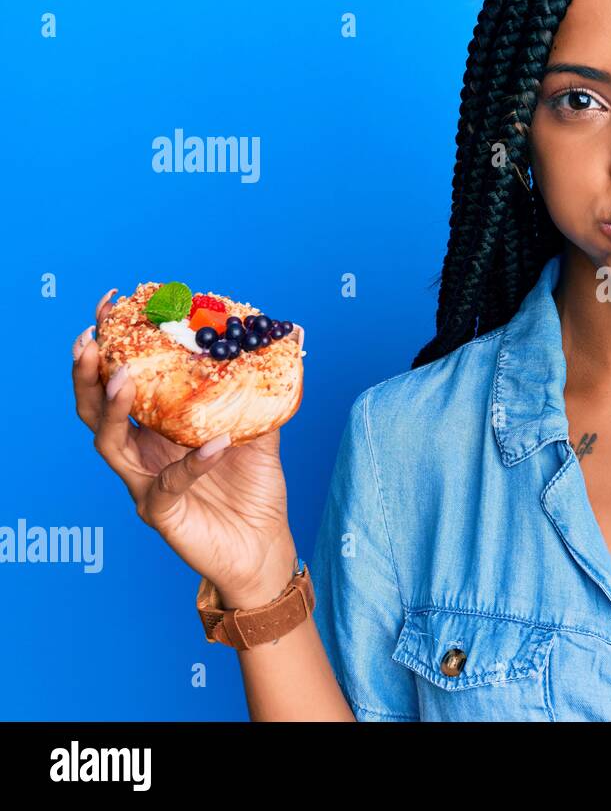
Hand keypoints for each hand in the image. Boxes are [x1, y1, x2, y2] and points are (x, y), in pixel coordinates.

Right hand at [72, 288, 296, 606]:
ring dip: (112, 408)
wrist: (263, 548)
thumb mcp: (259, 437)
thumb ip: (260, 398)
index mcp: (157, 429)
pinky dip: (193, 462)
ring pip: (108, 443)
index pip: (122, 382)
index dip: (111, 346)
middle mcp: (141, 453)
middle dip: (87, 372)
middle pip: (94, 409)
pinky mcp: (160, 513)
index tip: (111, 304)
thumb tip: (280, 347)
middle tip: (91, 338)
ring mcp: (144, 483)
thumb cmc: (254, 492)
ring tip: (123, 378)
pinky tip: (217, 444)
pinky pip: (168, 484)